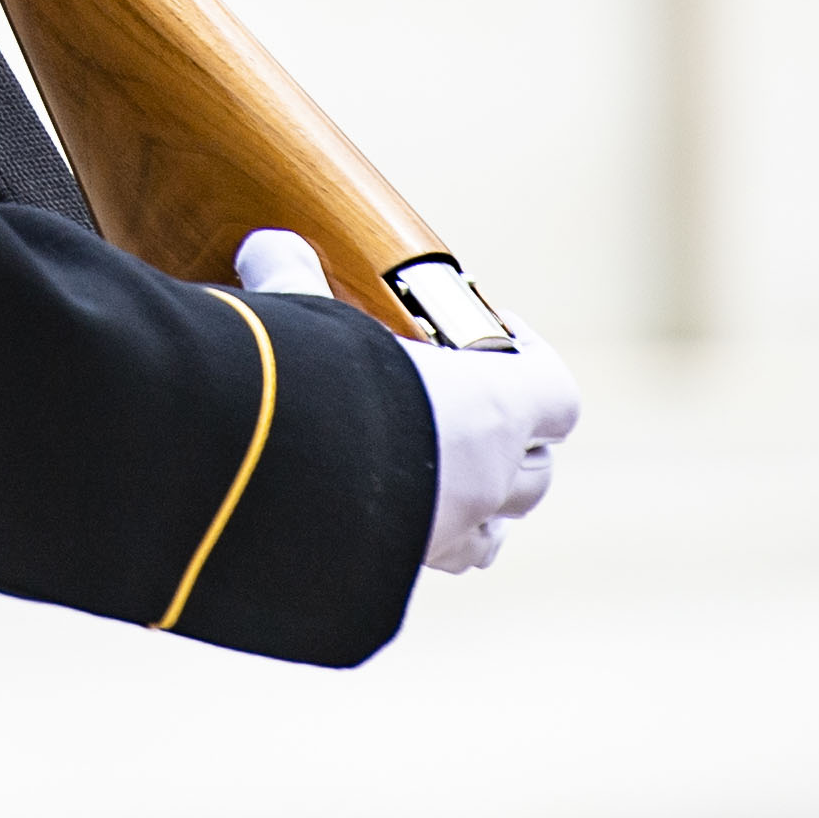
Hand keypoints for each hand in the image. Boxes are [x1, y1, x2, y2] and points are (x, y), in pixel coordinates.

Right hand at [235, 230, 577, 578]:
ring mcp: (447, 532)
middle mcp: (484, 479)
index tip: (493, 331)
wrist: (262, 484)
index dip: (534, 360)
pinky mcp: (400, 571)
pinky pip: (440, 558)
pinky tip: (392, 510)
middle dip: (513, 441)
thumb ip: (293, 277)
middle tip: (464, 405)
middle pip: (537, 470)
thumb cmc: (313, 387)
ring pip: (497, 529)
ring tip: (440, 469)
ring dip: (482, 502)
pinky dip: (431, 537)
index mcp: (488, 409)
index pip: (556, 393)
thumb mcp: (303, 314)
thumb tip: (268, 246)